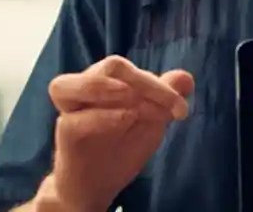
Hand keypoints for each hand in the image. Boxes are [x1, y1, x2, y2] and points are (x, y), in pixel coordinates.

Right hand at [40, 55, 194, 210]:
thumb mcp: (151, 122)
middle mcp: (84, 89)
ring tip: (133, 98)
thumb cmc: (121, 147)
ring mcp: (71, 111)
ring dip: (105, 86)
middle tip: (169, 107)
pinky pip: (75, 121)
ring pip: (68, 84)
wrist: (99, 186)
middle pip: (110, 66)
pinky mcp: (66, 136)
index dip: (159, 86)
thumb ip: (165, 98)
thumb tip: (186, 77)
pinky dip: (101, 116)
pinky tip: (125, 119)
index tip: (181, 110)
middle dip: (146, 83)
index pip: (131, 70)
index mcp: (107, 81)